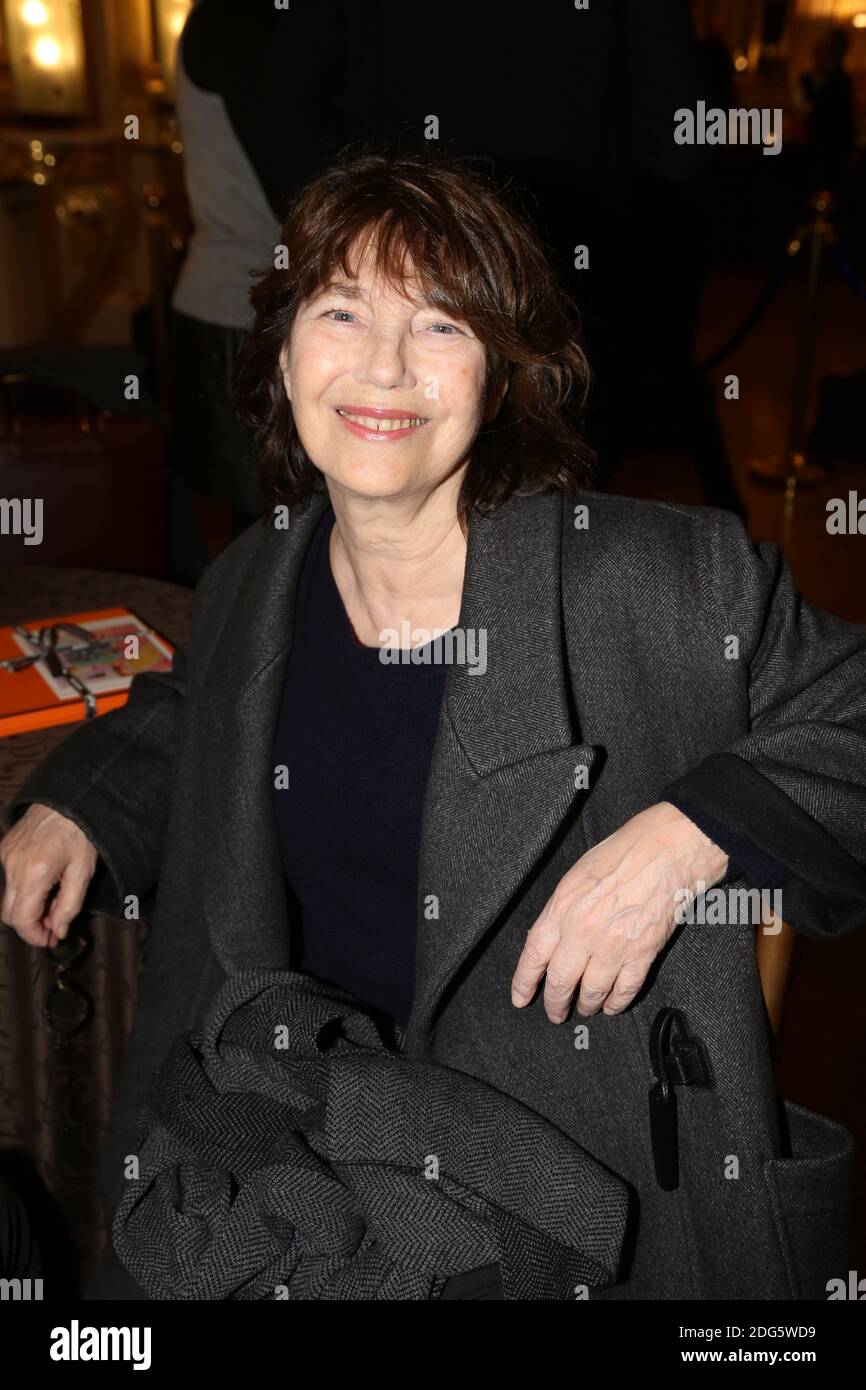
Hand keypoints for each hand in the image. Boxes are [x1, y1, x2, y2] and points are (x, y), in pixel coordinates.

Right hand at [0, 803, 97, 947]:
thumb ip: (69, 905)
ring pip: (7, 897)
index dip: (35, 936)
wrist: (71, 796)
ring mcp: (5, 855)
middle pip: (9, 913)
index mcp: (34, 873)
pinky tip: (44, 884)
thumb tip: (57, 930)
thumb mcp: (83, 872)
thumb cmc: (83, 832)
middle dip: (30, 926)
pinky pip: (8, 879)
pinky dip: (22, 890)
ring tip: (53, 903)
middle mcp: (12, 865)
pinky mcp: (4, 848)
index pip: (21, 920)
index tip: (52, 940)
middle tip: (54, 927)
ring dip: (27, 908)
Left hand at [511, 801, 727, 1021]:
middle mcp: (584, 931)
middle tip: (555, 1013)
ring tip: (585, 1009)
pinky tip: (612, 1006)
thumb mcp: (577, 875)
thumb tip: (551, 938)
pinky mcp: (643, 953)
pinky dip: (617, 1003)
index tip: (520, 998)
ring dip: (587, 1006)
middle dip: (555, 1004)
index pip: (534, 955)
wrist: (667, 849)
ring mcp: (614, 945)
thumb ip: (561, 910)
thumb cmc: (623, 852)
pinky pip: (625, 990)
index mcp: (563, 908)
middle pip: (560, 982)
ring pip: (592, 992)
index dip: (524, 982)